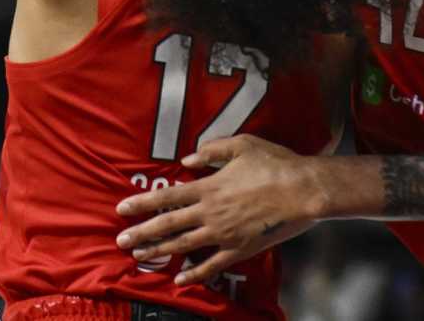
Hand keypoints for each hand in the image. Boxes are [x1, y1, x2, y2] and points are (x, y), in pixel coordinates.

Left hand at [114, 135, 320, 285]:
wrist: (303, 191)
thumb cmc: (274, 163)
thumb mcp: (241, 144)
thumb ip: (211, 150)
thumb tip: (186, 159)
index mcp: (208, 186)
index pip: (167, 196)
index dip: (142, 203)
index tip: (122, 208)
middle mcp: (210, 212)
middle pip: (168, 224)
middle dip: (141, 232)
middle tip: (120, 240)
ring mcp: (224, 234)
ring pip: (184, 245)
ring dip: (159, 250)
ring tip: (139, 255)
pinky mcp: (240, 249)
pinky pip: (212, 265)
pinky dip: (194, 273)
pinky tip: (179, 278)